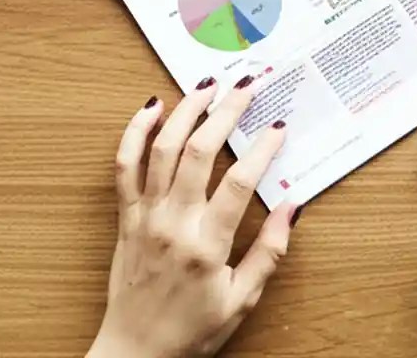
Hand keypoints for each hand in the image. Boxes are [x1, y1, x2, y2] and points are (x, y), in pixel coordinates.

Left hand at [88, 76, 298, 357]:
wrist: (134, 354)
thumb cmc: (191, 332)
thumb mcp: (242, 300)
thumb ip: (269, 252)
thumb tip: (293, 207)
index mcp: (207, 246)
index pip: (239, 182)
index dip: (263, 149)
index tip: (279, 127)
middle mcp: (173, 223)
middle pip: (199, 151)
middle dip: (226, 111)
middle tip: (248, 85)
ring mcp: (144, 216)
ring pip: (162, 149)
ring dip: (185, 111)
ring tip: (207, 86)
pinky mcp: (125, 217)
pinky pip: (124, 166)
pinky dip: (135, 132)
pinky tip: (152, 108)